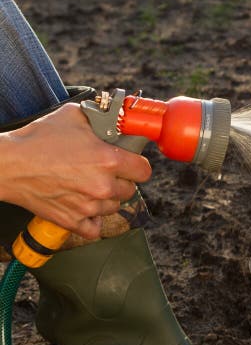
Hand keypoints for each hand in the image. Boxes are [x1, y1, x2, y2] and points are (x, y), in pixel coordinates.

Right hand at [0, 103, 151, 239]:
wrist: (8, 164)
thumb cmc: (38, 139)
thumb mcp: (73, 115)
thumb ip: (101, 118)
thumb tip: (117, 118)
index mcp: (108, 160)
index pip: (144, 170)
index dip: (137, 165)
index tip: (129, 163)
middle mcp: (103, 186)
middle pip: (130, 190)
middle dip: (120, 180)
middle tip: (102, 172)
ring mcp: (88, 206)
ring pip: (114, 207)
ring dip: (106, 199)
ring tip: (87, 186)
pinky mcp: (73, 221)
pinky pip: (96, 228)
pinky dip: (92, 220)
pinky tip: (85, 207)